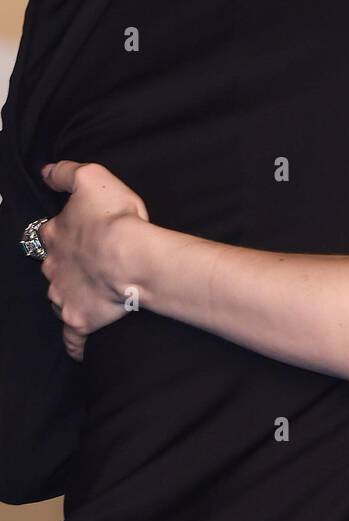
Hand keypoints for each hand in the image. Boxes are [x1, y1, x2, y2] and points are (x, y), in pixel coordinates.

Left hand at [38, 160, 149, 360]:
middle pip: (52, 267)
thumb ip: (65, 172)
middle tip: (87, 263)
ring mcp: (63, 296)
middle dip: (64, 266)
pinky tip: (79, 349)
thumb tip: (45, 171)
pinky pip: (72, 338)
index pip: (47, 233)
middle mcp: (52, 267)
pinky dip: (75, 343)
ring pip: (59, 298)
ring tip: (89, 295)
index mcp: (54, 235)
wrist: (131, 256)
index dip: (60, 232)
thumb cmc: (115, 216)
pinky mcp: (79, 320)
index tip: (76, 233)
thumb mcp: (91, 177)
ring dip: (69, 296)